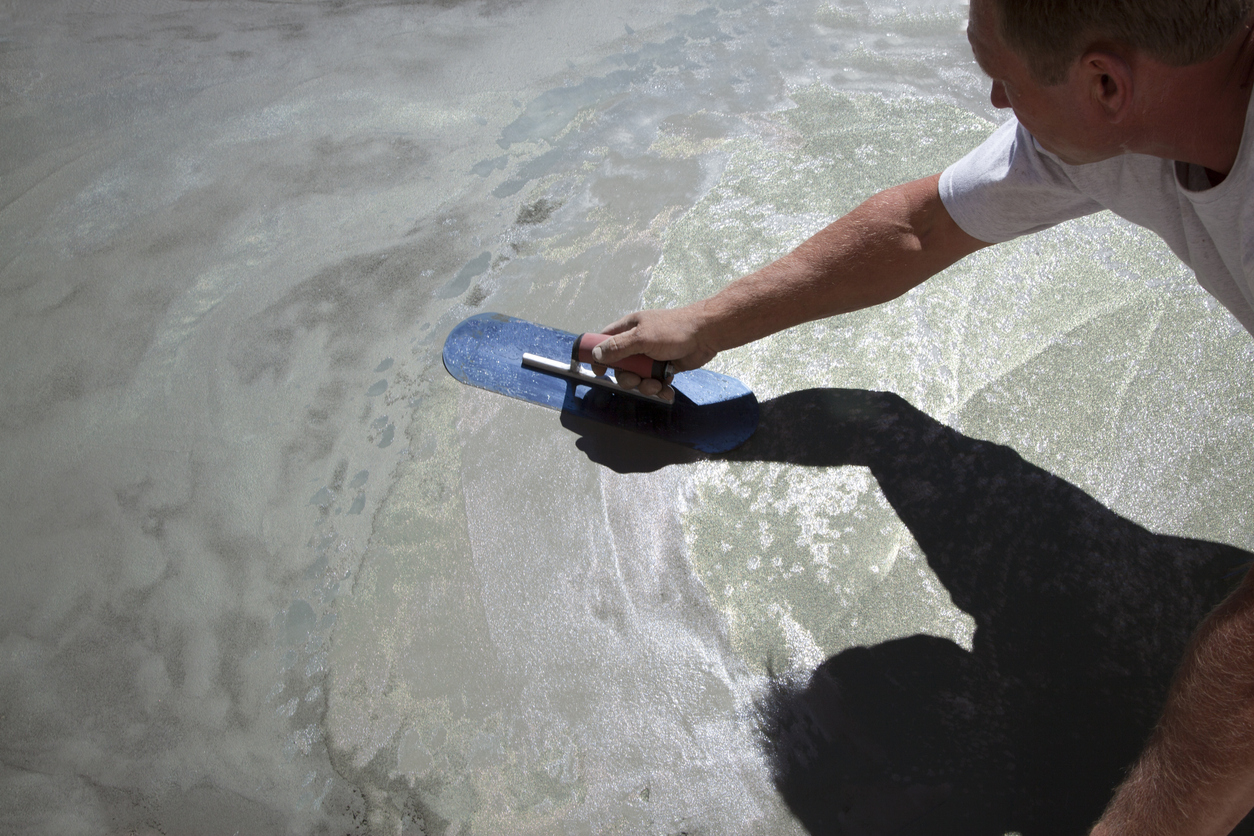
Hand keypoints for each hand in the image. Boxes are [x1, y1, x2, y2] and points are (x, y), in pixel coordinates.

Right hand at [589, 305, 716, 398]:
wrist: (706, 335)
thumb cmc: (674, 330)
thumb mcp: (642, 337)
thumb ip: (618, 347)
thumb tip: (597, 354)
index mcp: (629, 329)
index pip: (605, 342)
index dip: (599, 356)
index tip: (599, 371)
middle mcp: (638, 343)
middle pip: (621, 367)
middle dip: (628, 378)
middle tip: (636, 380)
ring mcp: (651, 356)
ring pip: (638, 378)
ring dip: (646, 386)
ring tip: (657, 384)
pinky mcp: (664, 367)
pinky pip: (654, 382)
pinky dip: (659, 389)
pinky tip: (667, 390)